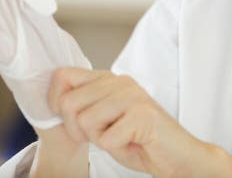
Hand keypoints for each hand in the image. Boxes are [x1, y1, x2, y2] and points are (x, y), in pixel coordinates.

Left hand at [48, 67, 220, 177]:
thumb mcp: (105, 118)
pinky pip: (107, 139)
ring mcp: (132, 96)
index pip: (62, 76)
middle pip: (69, 103)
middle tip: (102, 136)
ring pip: (85, 122)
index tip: (72, 121)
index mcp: (109, 79)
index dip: (56, 102)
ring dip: (100, 139)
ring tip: (120, 137)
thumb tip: (54, 103)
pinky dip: (116, 148)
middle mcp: (120, 81)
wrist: (178, 156)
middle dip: (78, 130)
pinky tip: (132, 143)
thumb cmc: (140, 140)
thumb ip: (85, 105)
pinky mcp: (142, 115)